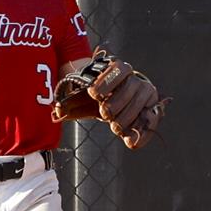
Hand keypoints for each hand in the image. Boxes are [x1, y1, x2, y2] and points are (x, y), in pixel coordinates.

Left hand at [53, 54, 167, 148]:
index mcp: (118, 69)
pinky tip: (131, 142)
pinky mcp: (155, 109)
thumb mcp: (85, 99)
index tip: (93, 93)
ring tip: (115, 127)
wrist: (123, 102)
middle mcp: (136, 79)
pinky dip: (142, 133)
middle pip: (130, 88)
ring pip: (140, 104)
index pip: (117, 68)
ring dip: (126, 118)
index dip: (106, 80)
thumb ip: (71, 104)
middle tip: (105, 114)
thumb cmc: (100, 98)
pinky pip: (152, 120)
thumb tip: (56, 113)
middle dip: (116, 102)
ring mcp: (148, 93)